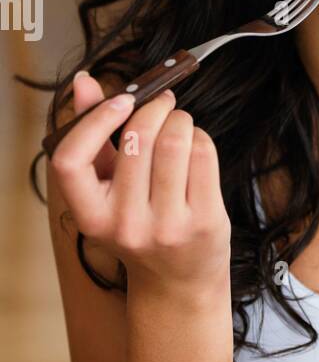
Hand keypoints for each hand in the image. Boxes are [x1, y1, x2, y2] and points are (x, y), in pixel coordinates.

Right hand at [48, 71, 230, 288]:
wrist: (178, 279)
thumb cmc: (140, 224)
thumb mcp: (108, 188)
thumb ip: (93, 135)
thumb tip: (84, 82)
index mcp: (91, 215)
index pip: (70, 161)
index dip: (93, 121)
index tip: (119, 100)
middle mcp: (125, 224)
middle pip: (136, 139)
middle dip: (153, 108)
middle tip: (161, 103)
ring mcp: (167, 226)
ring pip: (174, 142)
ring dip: (179, 120)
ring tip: (179, 124)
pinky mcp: (204, 221)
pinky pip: (203, 155)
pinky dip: (200, 137)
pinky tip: (195, 145)